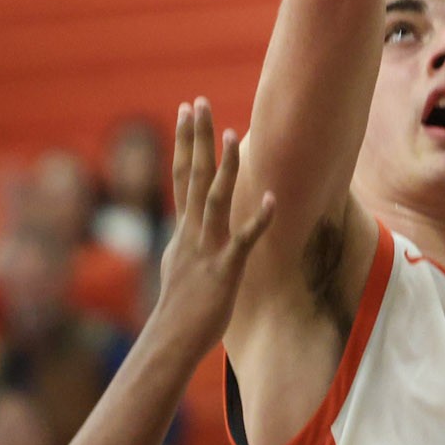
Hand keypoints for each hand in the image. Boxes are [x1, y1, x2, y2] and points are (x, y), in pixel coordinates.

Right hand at [153, 98, 274, 359]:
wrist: (171, 342)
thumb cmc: (179, 307)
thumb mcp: (177, 264)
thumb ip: (184, 240)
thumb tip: (182, 227)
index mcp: (183, 228)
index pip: (181, 174)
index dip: (185, 140)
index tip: (186, 109)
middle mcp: (192, 231)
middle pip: (192, 175)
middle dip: (196, 138)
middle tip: (198, 101)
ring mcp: (208, 249)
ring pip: (215, 199)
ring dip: (224, 167)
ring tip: (232, 134)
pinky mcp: (226, 270)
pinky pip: (244, 241)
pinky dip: (259, 220)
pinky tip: (273, 200)